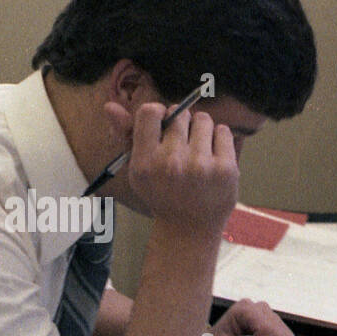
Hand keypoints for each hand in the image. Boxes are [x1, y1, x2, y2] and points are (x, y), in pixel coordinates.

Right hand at [105, 101, 238, 237]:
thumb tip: (110, 106)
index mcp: (146, 162)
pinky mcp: (226, 168)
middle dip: (181, 124)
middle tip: (181, 145)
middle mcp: (172, 163)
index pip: (150, 112)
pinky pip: (223, 131)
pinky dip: (218, 140)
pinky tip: (212, 157)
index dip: (158, 115)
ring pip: (203, 119)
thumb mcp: (138, 169)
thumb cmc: (161, 194)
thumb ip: (126, 135)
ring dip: (200, 130)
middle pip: (179, 113)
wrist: (189, 229)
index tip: (162, 128)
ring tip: (197, 151)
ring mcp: (201, 166)